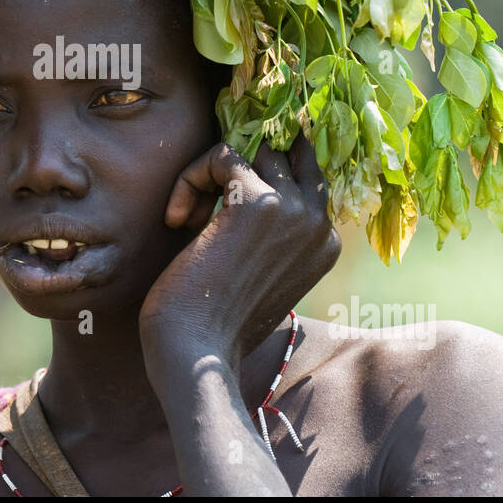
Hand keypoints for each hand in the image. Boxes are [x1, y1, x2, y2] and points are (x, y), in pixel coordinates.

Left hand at [138, 138, 340, 379]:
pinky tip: (176, 219)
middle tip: (202, 202)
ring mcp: (294, 210)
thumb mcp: (254, 267)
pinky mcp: (258, 202)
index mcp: (326, 241)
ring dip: (208, 174)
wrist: (198, 354)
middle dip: (236, 164)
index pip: (303, 172)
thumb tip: (238, 166)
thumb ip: (265, 225)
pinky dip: (190, 179)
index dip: (255, 173)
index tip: (216, 200)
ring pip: (251, 148)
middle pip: (281, 151)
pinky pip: (222, 154)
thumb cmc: (214, 318)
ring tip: (188, 218)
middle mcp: (319, 222)